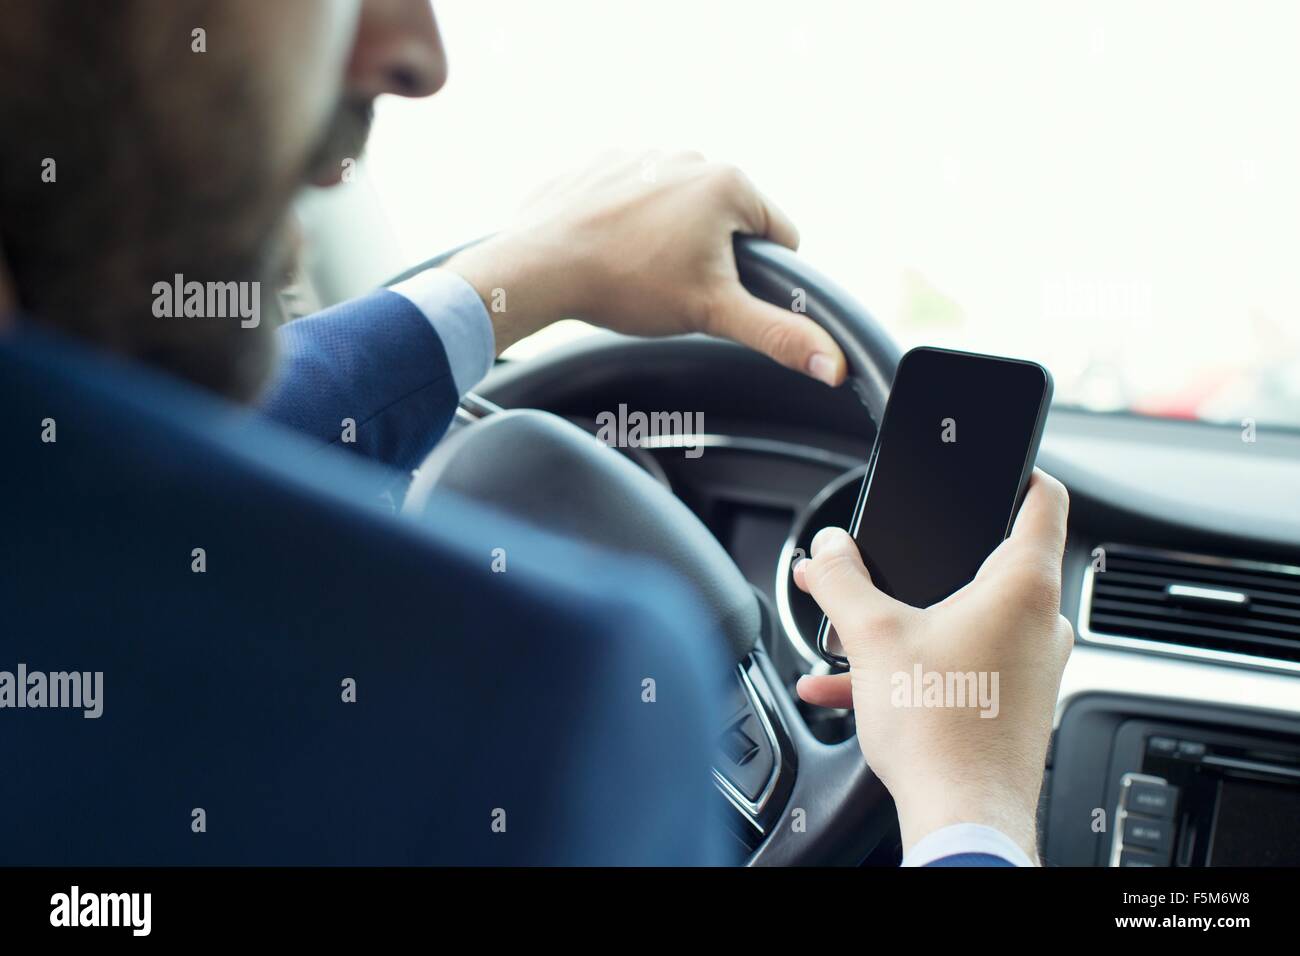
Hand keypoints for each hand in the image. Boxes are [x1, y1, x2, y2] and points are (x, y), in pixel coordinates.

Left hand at [443, 150, 846, 385]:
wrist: (540, 266)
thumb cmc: (626, 285)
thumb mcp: (713, 313)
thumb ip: (777, 334)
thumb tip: (833, 363)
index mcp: (729, 183)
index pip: (779, 236)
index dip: (759, 275)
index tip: (718, 292)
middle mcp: (689, 156)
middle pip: (726, 221)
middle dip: (710, 256)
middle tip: (674, 286)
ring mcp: (642, 153)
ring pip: (679, 209)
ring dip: (669, 238)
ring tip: (637, 270)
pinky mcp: (601, 163)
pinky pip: (632, 197)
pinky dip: (627, 223)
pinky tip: (608, 250)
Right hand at [793, 470, 1073, 861]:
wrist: (961, 818)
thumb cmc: (939, 731)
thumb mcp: (871, 635)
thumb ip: (842, 578)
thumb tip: (826, 550)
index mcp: (1022, 586)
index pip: (1043, 499)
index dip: (1018, 470)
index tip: (996, 463)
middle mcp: (1041, 623)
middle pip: (984, 563)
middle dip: (918, 563)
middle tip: (872, 563)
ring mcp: (1033, 667)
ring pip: (965, 619)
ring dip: (906, 619)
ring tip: (847, 629)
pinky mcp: (1015, 703)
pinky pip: (962, 664)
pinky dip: (916, 663)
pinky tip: (853, 684)